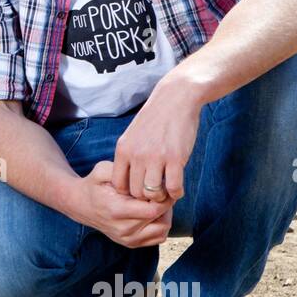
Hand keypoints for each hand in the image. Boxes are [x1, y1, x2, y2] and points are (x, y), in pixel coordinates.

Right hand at [68, 161, 172, 247]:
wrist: (81, 205)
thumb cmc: (94, 185)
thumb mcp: (102, 170)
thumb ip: (122, 170)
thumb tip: (145, 175)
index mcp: (117, 210)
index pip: (153, 209)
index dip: (164, 197)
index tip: (164, 185)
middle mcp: (123, 229)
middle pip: (161, 220)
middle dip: (167, 204)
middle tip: (163, 191)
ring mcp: (127, 239)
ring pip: (162, 231)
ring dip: (165, 215)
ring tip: (158, 202)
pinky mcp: (130, 243)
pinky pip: (158, 237)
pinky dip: (161, 225)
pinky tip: (153, 212)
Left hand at [112, 75, 202, 202]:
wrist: (176, 98)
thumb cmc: (155, 118)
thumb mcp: (133, 135)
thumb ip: (129, 156)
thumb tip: (127, 181)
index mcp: (123, 150)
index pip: (118, 185)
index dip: (129, 193)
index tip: (140, 191)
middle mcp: (136, 155)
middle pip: (135, 192)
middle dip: (146, 198)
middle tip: (155, 196)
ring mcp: (155, 157)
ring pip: (152, 193)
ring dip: (161, 198)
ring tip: (166, 193)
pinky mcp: (175, 157)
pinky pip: (173, 187)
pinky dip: (176, 193)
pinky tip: (178, 189)